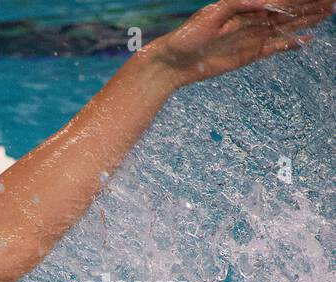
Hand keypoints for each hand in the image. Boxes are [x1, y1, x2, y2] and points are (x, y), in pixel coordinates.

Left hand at [149, 0, 333, 85]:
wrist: (173, 62)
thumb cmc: (188, 35)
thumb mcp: (212, 14)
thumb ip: (239, 4)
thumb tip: (264, 1)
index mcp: (246, 6)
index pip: (280, 0)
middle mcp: (253, 20)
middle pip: (288, 11)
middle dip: (310, 6)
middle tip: (333, 2)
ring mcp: (252, 37)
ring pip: (286, 27)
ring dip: (306, 21)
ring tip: (328, 13)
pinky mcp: (248, 55)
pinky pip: (274, 48)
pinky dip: (290, 45)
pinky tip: (306, 41)